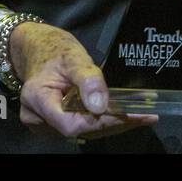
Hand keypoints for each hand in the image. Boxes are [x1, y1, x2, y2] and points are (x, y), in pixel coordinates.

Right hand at [9, 21, 157, 140]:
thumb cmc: (54, 49)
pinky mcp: (53, 124)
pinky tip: (123, 116)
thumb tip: (100, 106)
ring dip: (111, 124)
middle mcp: (37, 118)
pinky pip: (81, 126)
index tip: (128, 114)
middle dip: (113, 124)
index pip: (71, 124)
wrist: (37, 49)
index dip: (101, 122)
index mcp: (37, 99)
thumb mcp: (73, 57)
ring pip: (82, 131)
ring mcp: (44, 124)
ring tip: (140, 117)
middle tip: (144, 116)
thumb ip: (87, 80)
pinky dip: (102, 121)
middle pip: (80, 130)